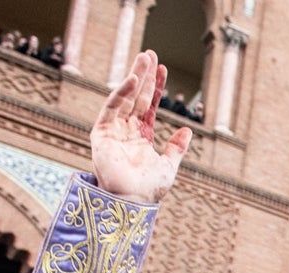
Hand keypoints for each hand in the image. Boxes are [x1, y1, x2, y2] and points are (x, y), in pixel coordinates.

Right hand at [92, 49, 190, 202]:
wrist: (132, 203)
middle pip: (136, 97)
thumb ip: (176, 148)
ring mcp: (113, 132)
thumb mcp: (168, 166)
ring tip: (144, 58)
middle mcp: (126, 132)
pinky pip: (111, 109)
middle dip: (144, 75)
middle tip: (150, 53)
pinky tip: (133, 80)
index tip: (163, 68)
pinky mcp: (101, 135)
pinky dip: (121, 93)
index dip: (155, 87)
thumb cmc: (148, 190)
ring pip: (124, 98)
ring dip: (134, 77)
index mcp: (141, 138)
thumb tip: (187, 131)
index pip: (148, 106)